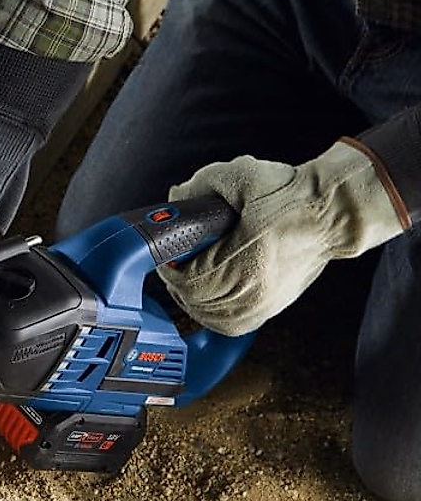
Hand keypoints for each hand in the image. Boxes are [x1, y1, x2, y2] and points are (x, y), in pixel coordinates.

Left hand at [158, 139, 407, 336]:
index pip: (187, 280)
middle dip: (178, 280)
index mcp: (246, 257)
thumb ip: (200, 185)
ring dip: (191, 297)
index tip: (170, 255)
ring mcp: (261, 304)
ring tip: (192, 275)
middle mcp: (254, 288)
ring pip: (206, 316)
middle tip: (178, 262)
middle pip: (193, 300)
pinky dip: (209, 312)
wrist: (330, 212)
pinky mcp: (268, 311)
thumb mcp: (242, 175)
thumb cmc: (292, 195)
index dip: (170, 268)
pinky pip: (225, 325)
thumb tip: (175, 200)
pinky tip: (208, 293)